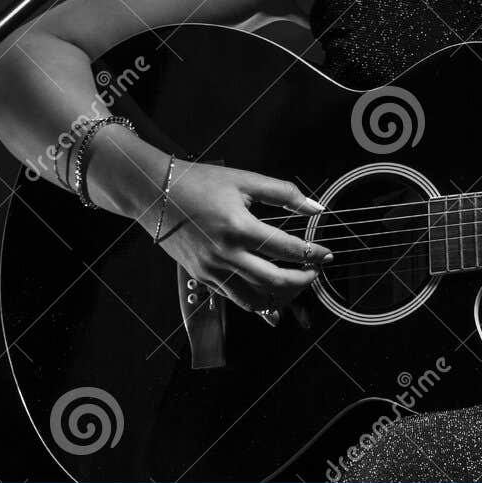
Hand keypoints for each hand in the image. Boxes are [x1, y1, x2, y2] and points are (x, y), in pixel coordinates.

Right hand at [153, 159, 333, 318]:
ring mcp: (212, 270)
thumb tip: (315, 208)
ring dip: (282, 297)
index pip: (287, 249)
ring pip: (255, 298)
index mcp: (239, 226)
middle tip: (315, 272)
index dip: (313, 254)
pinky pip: (235, 299)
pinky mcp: (202, 277)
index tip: (327, 255)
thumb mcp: (244, 179)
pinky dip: (257, 303)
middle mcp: (225, 254)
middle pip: (275, 281)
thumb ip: (284, 193)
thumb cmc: (198, 182)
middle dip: (303, 281)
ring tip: (296, 284)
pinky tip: (271, 299)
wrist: (154, 193)